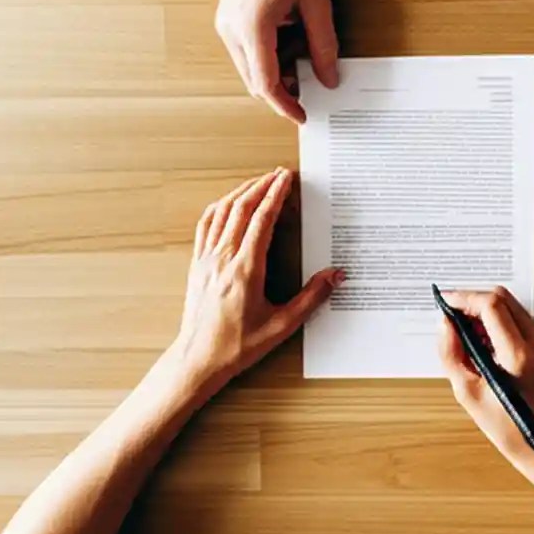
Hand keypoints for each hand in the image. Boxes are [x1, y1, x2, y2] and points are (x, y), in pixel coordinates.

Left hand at [172, 168, 343, 398]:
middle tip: (278, 174)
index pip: (262, 220)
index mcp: (246, 270)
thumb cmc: (237, 346)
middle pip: (241, 208)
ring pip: (221, 212)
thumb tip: (335, 276)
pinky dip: (219, 207)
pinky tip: (227, 204)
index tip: (286, 179)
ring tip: (257, 182)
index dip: (276, 195)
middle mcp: (223, 259)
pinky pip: (206, 225)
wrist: (199, 359)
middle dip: (261, 186)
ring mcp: (207, 259)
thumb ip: (311, 298)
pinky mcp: (197, 265)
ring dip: (240, 192)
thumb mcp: (282, 326)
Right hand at [215, 0, 338, 122]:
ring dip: (277, 70)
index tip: (301, 116)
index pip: (266, 83)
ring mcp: (226, 27)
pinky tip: (287, 38)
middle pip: (256, 81)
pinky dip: (268, 56)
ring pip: (251, 69)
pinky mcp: (228, 22)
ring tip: (300, 48)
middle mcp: (233, 30)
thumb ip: (323, 45)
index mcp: (253, 28)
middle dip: (283, 88)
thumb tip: (329, 77)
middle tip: (309, 83)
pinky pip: (247, 53)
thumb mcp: (316, 3)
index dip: (285, 105)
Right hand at [437, 288, 533, 477]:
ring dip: (483, 310)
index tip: (446, 302)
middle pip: (502, 298)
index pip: (491, 306)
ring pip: (509, 305)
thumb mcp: (467, 392)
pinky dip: (495, 320)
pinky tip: (481, 341)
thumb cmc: (507, 426)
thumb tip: (445, 324)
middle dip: (473, 300)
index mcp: (518, 355)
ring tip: (464, 332)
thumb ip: (451, 353)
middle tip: (451, 315)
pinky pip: (516, 318)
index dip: (464, 298)